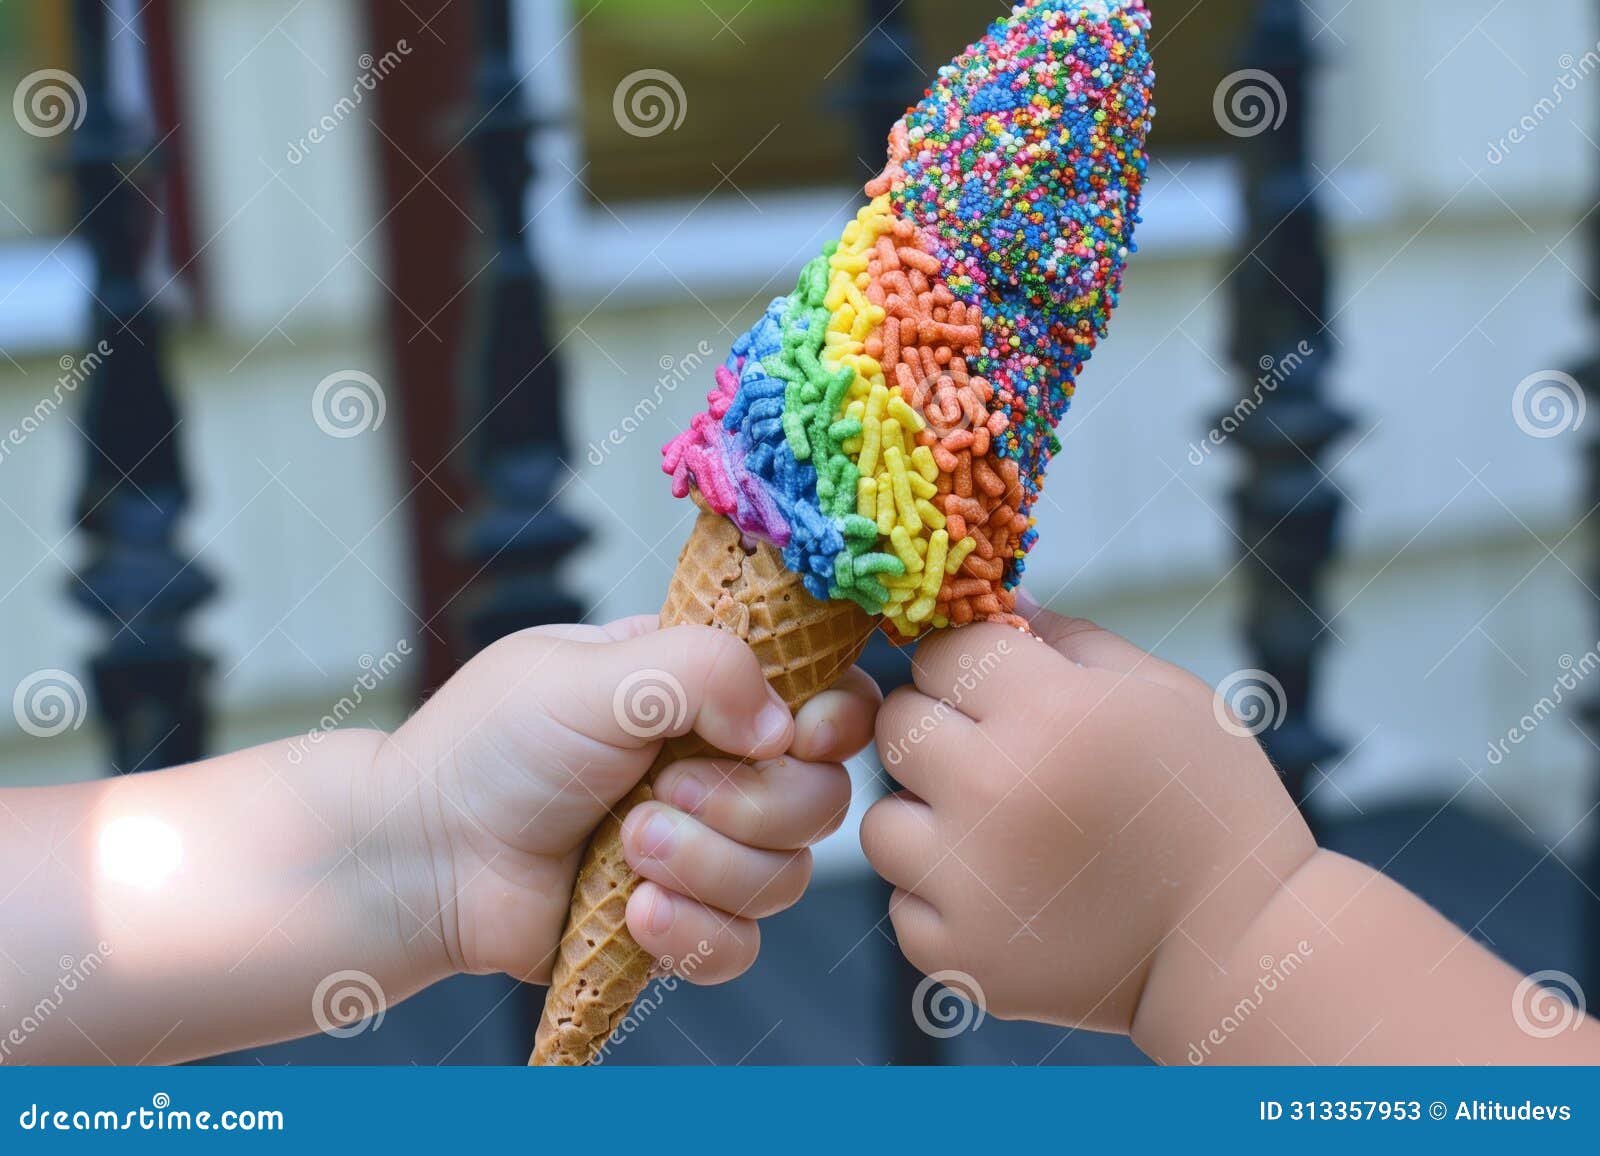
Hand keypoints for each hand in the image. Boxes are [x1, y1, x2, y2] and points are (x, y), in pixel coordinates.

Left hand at [372, 617, 880, 984]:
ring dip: (708, 866)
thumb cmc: (493, 747)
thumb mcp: (593, 675)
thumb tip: (784, 726)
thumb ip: (703, 670)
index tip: (799, 733)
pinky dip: (693, 932)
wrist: (425, 856)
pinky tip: (633, 910)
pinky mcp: (680, 922)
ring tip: (628, 850)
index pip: (827, 695)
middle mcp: (719, 765)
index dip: (834, 720)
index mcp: (706, 689)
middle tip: (659, 794)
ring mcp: (705, 848)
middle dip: (747, 805)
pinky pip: (741, 945)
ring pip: (787, 876)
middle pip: (821, 796)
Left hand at [860, 597, 1313, 1032]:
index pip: (942, 652)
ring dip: (927, 818)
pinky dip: (943, 898)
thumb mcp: (1163, 693)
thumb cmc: (1211, 805)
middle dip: (938, 730)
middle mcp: (991, 791)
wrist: (1240, 948)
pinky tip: (1010, 893)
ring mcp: (968, 882)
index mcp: (1046, 712)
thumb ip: (1068, 639)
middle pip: (897, 724)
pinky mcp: (958, 957)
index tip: (1004, 690)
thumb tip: (994, 600)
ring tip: (999, 831)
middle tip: (998, 757)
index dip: (971, 665)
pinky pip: (903, 903)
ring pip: (883, 819)